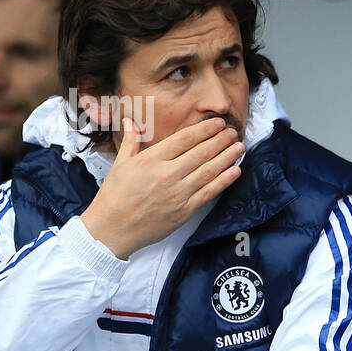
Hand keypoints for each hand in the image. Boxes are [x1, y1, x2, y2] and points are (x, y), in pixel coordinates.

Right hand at [80, 115, 243, 258]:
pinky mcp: (184, 211)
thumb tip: (131, 121)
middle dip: (220, 140)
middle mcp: (167, 174)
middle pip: (201, 153)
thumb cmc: (114, 196)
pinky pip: (209, 192)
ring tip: (239, 147)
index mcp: (150, 160)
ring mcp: (177, 193)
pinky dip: (224, 181)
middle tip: (233, 132)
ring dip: (227, 157)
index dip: (204, 129)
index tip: (217, 123)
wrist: (111, 230)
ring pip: (209, 171)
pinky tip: (235, 171)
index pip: (184, 139)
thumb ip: (131, 141)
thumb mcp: (119, 165)